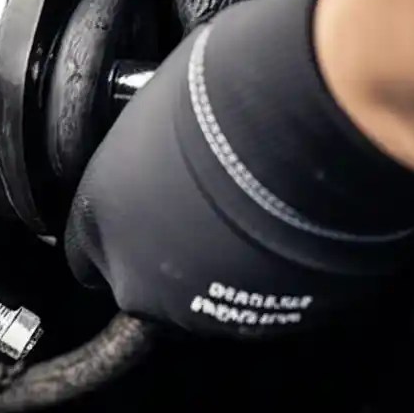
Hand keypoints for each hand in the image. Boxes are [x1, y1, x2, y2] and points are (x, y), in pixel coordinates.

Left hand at [65, 0, 413, 337]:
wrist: (328, 122)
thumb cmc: (242, 90)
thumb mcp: (161, 102)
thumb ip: (146, 148)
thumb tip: (161, 137)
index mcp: (100, 219)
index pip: (85, 248)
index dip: (119, 225)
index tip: (143, 209)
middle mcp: (142, 280)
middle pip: (142, 281)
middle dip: (170, 250)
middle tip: (210, 206)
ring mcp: (208, 310)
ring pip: (204, 299)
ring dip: (224, 267)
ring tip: (262, 214)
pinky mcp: (274, 322)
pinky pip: (267, 304)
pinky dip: (278, 279)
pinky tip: (297, 231)